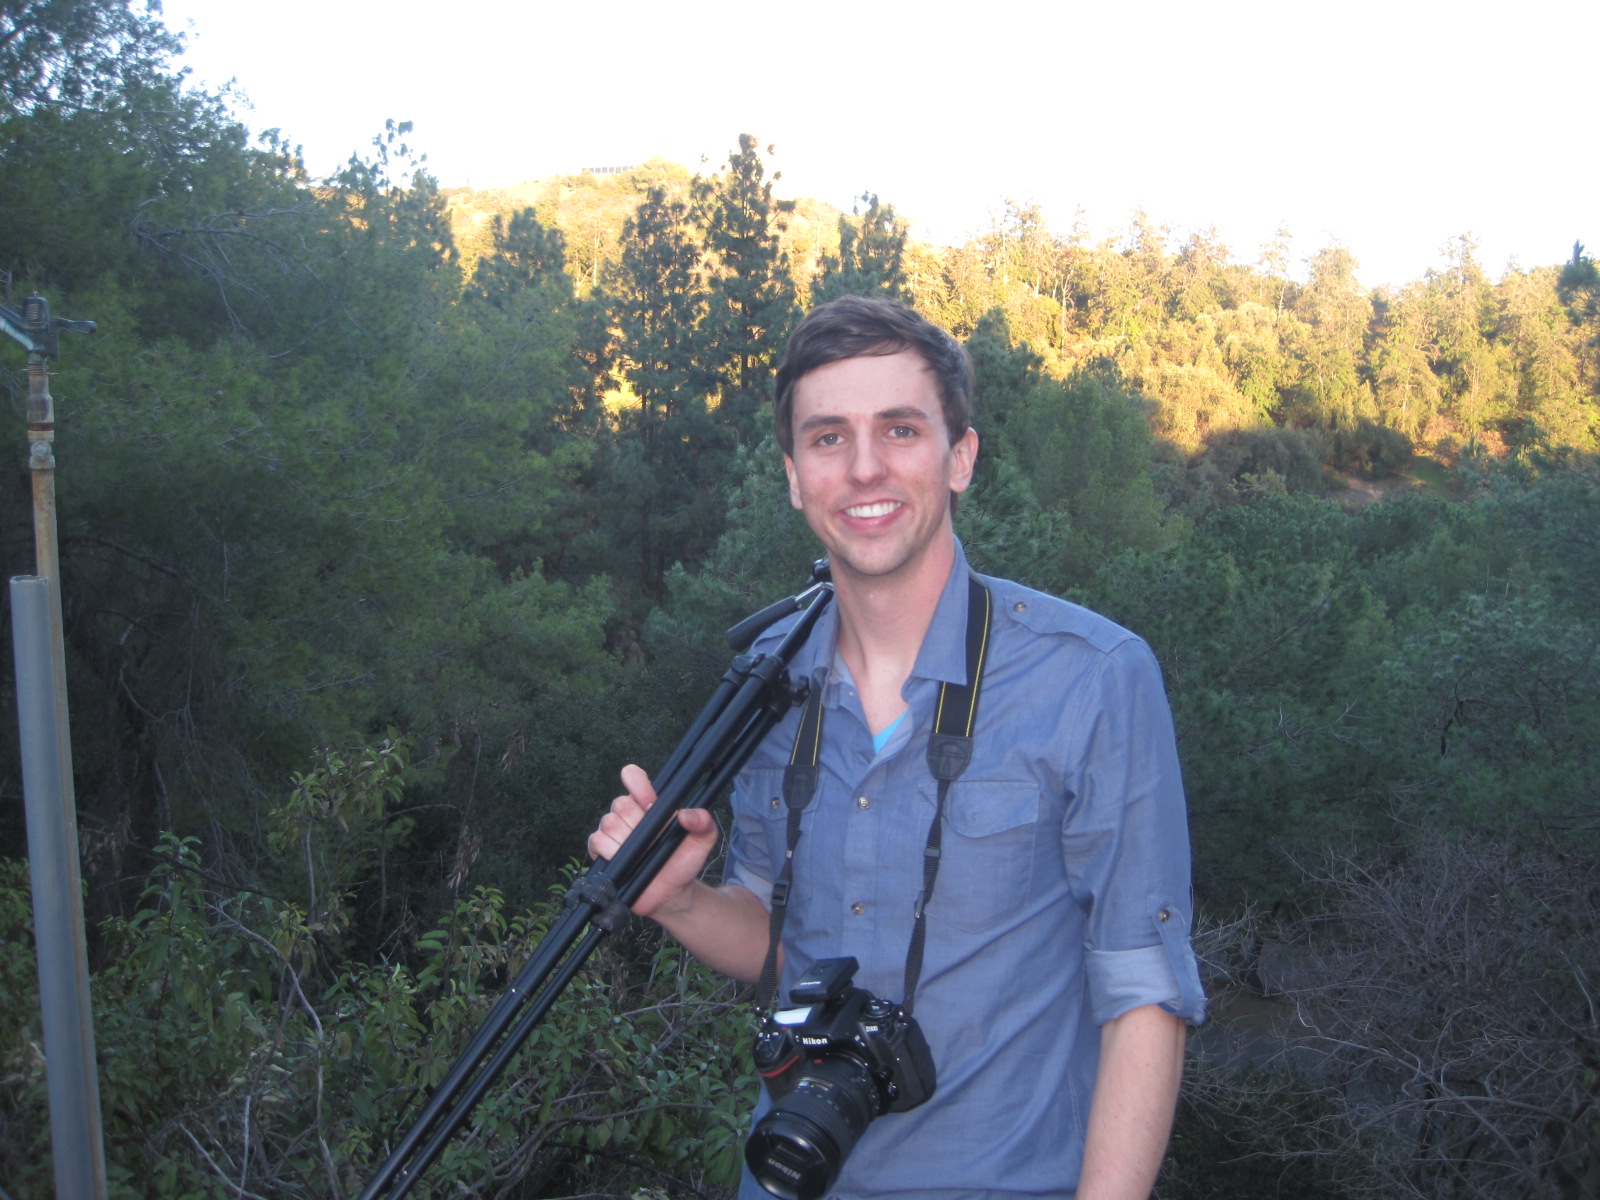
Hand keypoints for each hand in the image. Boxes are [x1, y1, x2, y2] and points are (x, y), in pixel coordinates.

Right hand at [586, 764, 719, 919]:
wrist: (670, 894)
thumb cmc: (683, 863)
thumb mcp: (702, 841)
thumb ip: (704, 823)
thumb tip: (686, 814)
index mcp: (650, 805)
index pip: (634, 778)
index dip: (638, 784)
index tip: (649, 800)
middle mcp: (629, 814)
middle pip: (620, 803)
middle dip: (636, 821)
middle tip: (652, 839)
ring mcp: (613, 832)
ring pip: (608, 823)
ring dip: (625, 840)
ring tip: (641, 853)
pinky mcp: (601, 851)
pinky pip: (597, 841)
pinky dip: (611, 851)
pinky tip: (626, 860)